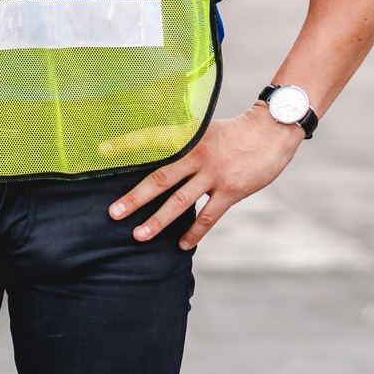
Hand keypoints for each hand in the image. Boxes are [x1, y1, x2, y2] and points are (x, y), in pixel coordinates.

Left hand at [109, 103, 304, 248]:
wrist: (272, 131)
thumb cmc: (236, 131)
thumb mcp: (206, 129)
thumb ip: (186, 143)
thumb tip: (161, 158)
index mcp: (189, 136)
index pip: (151, 139)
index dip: (126, 145)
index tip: (101, 153)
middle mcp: (198, 155)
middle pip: (160, 179)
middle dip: (135, 198)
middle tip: (114, 213)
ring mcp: (214, 174)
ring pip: (180, 202)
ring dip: (158, 221)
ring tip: (139, 235)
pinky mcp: (231, 190)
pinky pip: (208, 216)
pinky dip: (194, 232)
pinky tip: (181, 244)